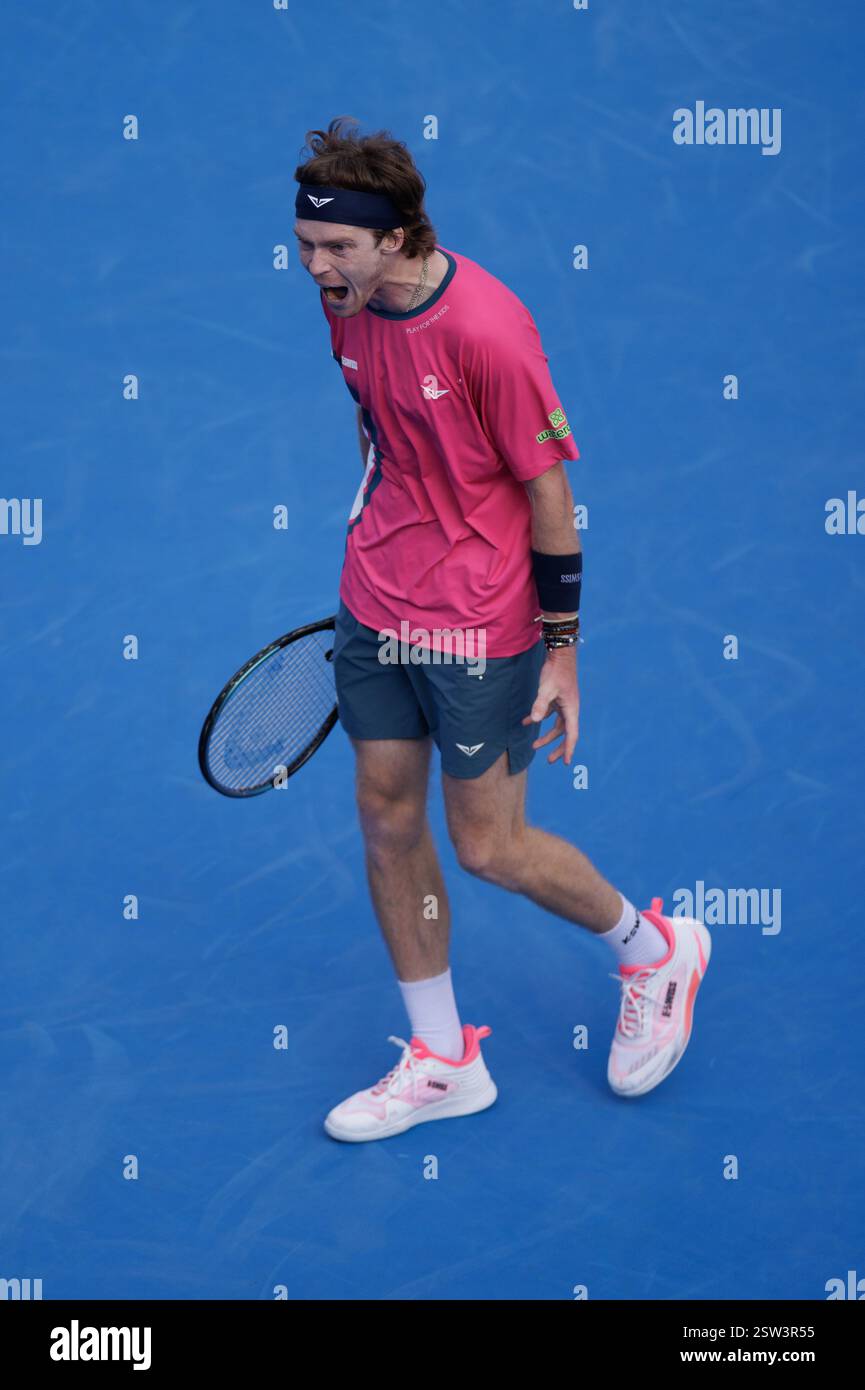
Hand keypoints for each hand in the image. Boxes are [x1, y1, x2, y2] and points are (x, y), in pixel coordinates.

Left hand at [522, 647, 579, 764]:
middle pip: (564, 733)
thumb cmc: (556, 672)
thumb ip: (540, 705)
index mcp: (571, 709)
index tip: (565, 762)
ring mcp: (563, 704)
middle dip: (557, 747)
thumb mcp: (547, 689)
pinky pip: (547, 713)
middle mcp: (569, 709)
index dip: (568, 749)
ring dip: (546, 736)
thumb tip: (533, 721)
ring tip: (534, 745)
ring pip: (556, 725)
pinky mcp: (556, 698)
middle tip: (550, 760)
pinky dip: (538, 718)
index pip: (571, 734)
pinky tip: (525, 722)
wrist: (560, 655)